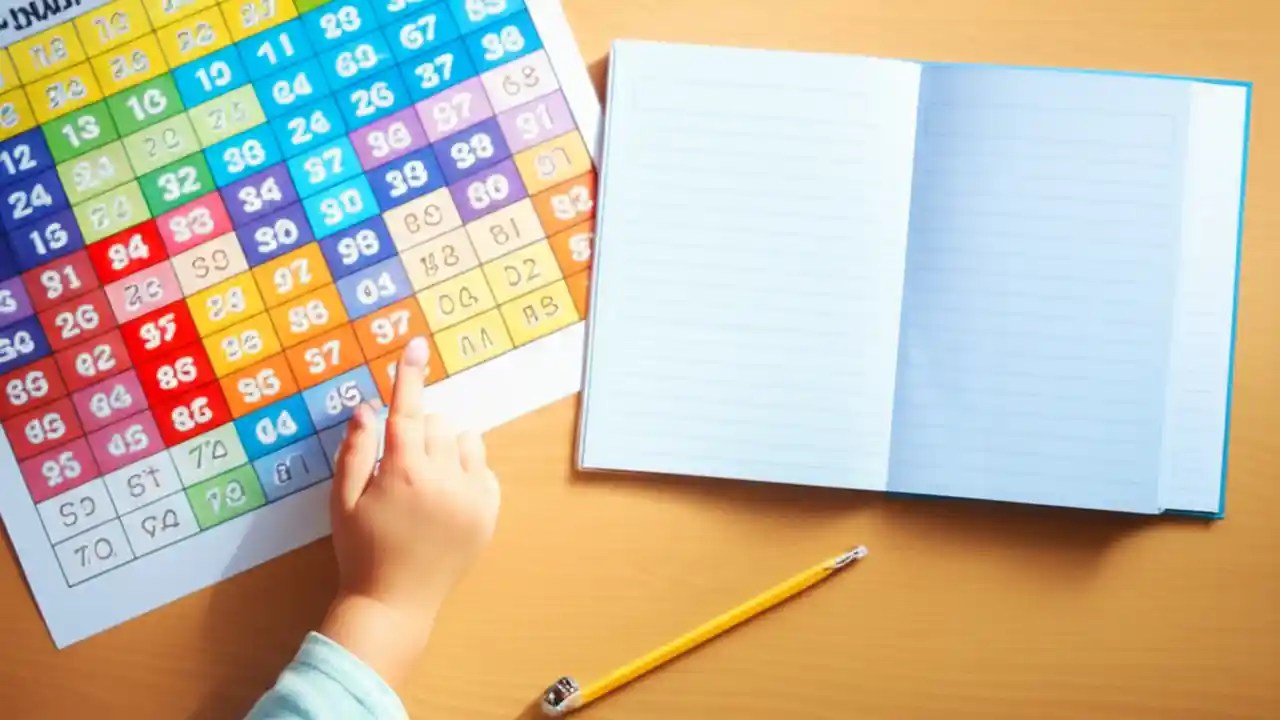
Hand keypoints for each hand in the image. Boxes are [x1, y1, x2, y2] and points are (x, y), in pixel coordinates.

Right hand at [319, 336, 499, 683]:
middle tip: (399, 466)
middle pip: (435, 423)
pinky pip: (485, 469)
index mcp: (401, 472)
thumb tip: (365, 407)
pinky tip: (445, 499)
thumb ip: (354, 451)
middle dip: (416, 433)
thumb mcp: (343, 501)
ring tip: (425, 483)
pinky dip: (467, 473)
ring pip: (465, 441)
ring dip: (445, 449)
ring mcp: (471, 496)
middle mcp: (442, 478)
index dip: (408, 374)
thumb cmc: (361, 550)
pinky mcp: (489, 512)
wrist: (395, 602)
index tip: (417, 343)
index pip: (406, 409)